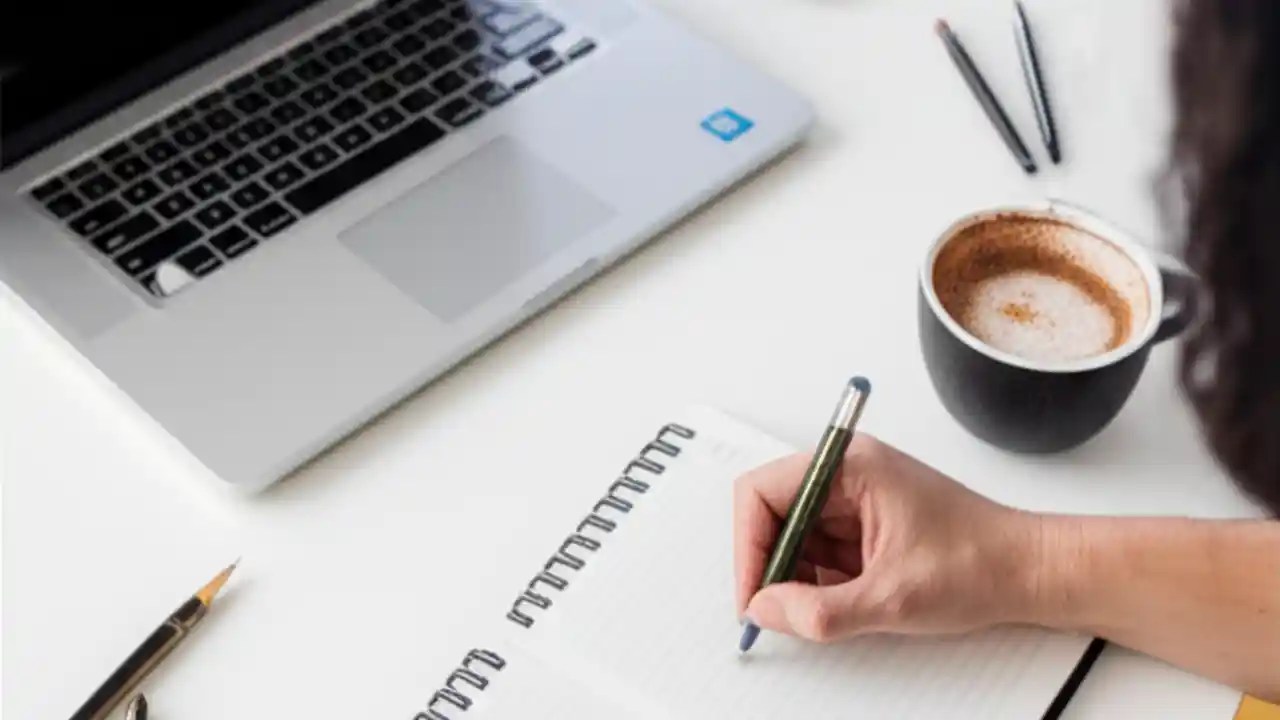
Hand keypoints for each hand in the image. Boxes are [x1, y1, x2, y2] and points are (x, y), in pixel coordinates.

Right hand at [734, 435, 1041, 642]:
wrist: (1029, 573)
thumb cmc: (980, 563)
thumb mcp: (893, 598)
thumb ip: (820, 610)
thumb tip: (766, 609)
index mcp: (851, 466)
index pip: (764, 491)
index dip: (749, 544)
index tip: (754, 591)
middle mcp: (848, 473)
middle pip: (773, 512)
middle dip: (770, 564)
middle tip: (775, 608)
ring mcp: (855, 499)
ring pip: (792, 536)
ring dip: (795, 577)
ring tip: (822, 608)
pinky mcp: (863, 525)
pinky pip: (817, 552)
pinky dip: (816, 583)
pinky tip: (842, 602)